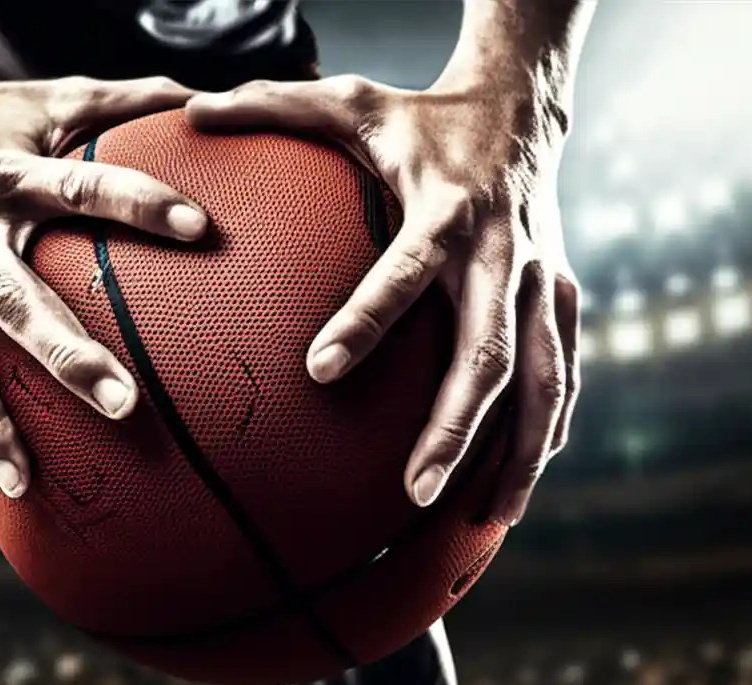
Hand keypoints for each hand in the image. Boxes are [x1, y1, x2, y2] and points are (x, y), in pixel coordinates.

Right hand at [0, 75, 207, 497]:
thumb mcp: (55, 98)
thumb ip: (128, 102)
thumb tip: (211, 101)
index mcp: (8, 174)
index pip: (80, 186)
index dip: (137, 202)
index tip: (200, 229)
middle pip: (14, 299)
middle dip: (67, 356)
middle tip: (128, 405)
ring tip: (24, 483)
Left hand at [187, 75, 580, 524]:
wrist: (523, 103)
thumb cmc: (422, 114)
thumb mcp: (351, 100)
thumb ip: (272, 107)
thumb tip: (188, 110)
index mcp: (448, 206)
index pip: (408, 269)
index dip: (368, 318)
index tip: (317, 370)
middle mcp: (504, 248)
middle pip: (489, 349)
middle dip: (456, 425)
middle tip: (413, 490)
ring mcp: (542, 276)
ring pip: (543, 376)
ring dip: (517, 450)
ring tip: (484, 517)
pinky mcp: (560, 292)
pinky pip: (563, 371)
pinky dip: (549, 427)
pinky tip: (519, 478)